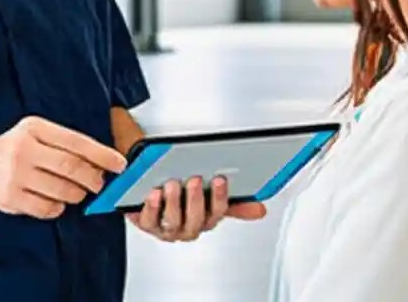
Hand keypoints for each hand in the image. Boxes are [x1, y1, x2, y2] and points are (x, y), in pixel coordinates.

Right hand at [0, 116, 126, 219]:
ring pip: (62, 191)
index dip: (102, 155)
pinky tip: (55, 200)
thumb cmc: (15, 150)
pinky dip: (58, 207)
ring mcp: (17, 175)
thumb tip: (103, 161)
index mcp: (35, 129)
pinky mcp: (11, 198)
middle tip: (99, 184)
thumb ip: (65, 143)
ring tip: (76, 192)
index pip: (77, 142)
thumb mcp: (36, 133)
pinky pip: (47, 208)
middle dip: (93, 179)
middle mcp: (25, 150)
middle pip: (72, 167)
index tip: (119, 165)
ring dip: (77, 195)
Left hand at [126, 176, 266, 241]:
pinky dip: (152, 207)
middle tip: (196, 180)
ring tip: (172, 183)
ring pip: (172, 221)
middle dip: (196, 200)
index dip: (220, 198)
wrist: (150, 190)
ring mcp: (166, 228)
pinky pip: (148, 221)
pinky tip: (154, 193)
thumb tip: (261, 210)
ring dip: (174, 202)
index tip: (220, 179)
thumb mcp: (209, 197)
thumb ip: (233, 203)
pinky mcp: (146, 224)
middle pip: (195, 219)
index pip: (217, 213)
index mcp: (205, 220)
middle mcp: (187, 228)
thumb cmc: (183, 195)